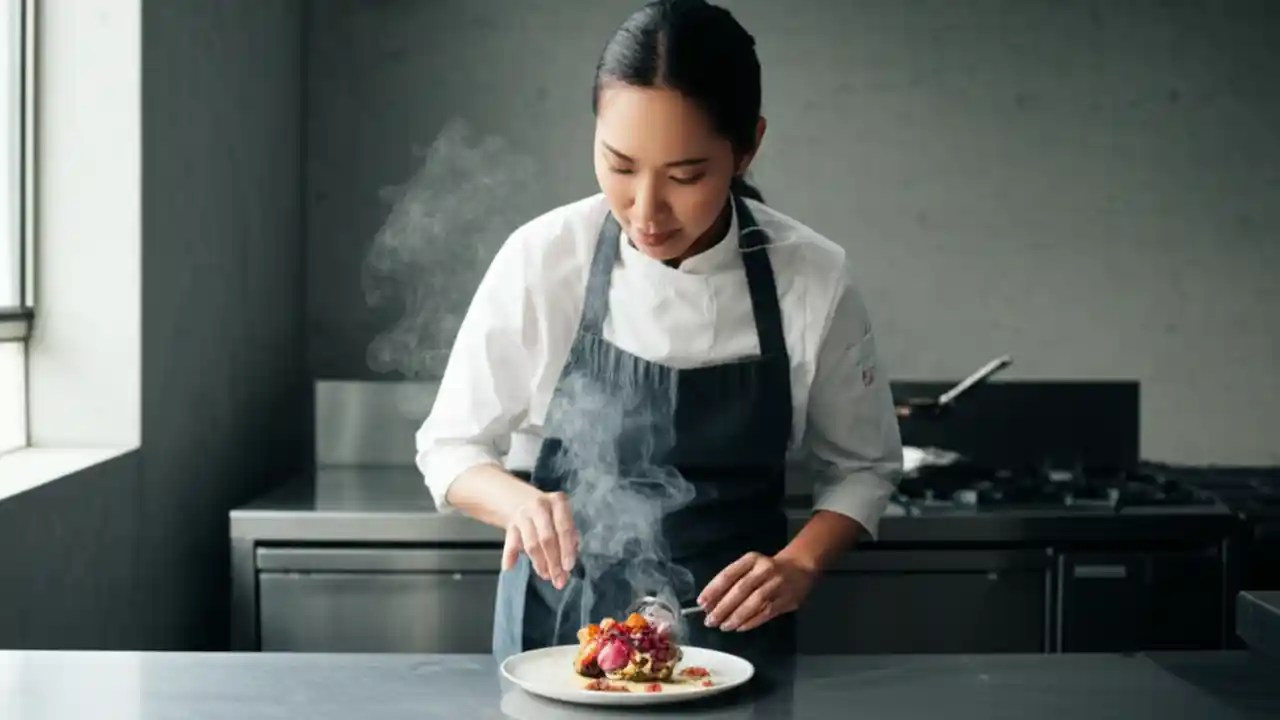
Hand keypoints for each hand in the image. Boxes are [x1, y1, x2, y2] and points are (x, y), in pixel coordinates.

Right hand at [501, 491, 578, 589]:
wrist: (518, 498)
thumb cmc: (547, 511)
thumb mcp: (561, 515)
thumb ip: (568, 536)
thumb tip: (568, 564)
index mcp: (558, 502)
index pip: (564, 528)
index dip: (566, 549)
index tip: (568, 567)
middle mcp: (540, 506)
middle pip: (547, 538)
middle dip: (553, 562)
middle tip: (558, 579)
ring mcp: (523, 515)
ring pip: (531, 544)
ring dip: (539, 563)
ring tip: (546, 576)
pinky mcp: (510, 525)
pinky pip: (510, 544)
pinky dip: (509, 556)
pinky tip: (510, 568)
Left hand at [697, 552, 817, 631]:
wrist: (800, 567)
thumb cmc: (767, 569)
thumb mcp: (750, 566)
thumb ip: (732, 582)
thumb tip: (710, 603)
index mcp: (751, 559)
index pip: (728, 574)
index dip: (714, 589)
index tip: (701, 603)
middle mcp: (764, 569)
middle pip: (740, 589)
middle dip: (723, 607)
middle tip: (710, 621)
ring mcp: (776, 584)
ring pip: (754, 602)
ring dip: (736, 616)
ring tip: (723, 626)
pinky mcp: (786, 599)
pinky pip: (766, 612)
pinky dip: (751, 622)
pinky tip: (740, 628)